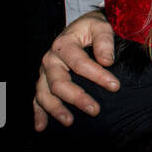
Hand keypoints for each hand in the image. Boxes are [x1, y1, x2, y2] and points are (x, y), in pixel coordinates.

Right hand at [32, 11, 118, 130]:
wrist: (82, 26)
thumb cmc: (93, 28)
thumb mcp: (101, 26)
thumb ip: (104, 41)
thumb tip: (107, 61)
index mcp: (64, 44)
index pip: (80, 63)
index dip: (97, 75)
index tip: (115, 86)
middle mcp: (51, 59)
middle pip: (59, 81)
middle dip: (76, 97)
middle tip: (95, 110)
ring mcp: (45, 72)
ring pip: (44, 93)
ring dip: (55, 108)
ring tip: (69, 121)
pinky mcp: (44, 81)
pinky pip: (37, 98)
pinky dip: (38, 113)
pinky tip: (41, 126)